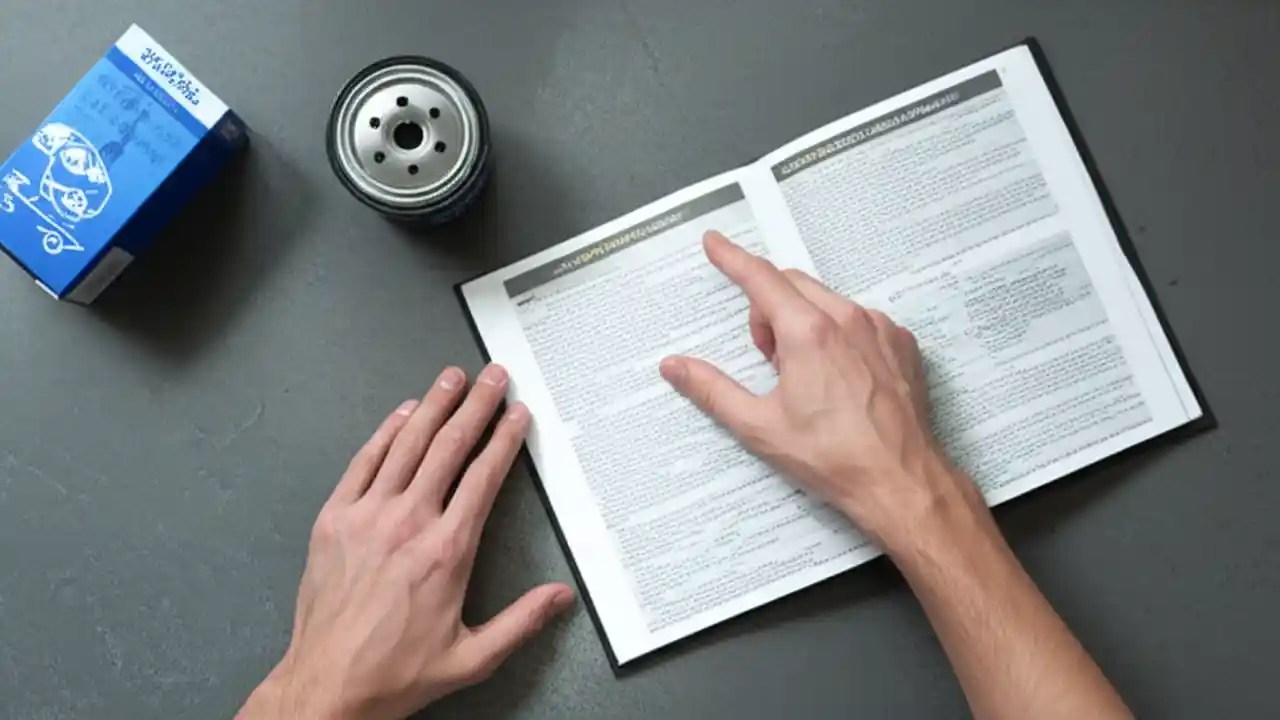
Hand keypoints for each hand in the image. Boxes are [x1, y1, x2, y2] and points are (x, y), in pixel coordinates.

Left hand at [239, 365, 574, 719]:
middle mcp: (407, 523)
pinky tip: (403, 413)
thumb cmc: (396, 672)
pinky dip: (385, 432)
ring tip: (452, 377)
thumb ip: (522, 622)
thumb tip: (562, 596)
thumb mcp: (472, 658)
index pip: (483, 477)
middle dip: (476, 406)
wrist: (326, 685)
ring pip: (407, 445)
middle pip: (449, 448)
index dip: (504, 439)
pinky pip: (363, 462)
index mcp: (446, 552)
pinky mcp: (333, 520)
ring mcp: (366, 517)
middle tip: (493, 377)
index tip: (518, 415)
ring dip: (433, 405)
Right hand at [660, 232, 984, 551]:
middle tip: (769, 361)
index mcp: (808, 333)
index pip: (760, 278)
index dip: (731, 258)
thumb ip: (712, 390)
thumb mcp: (760, 427)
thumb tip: (675, 366)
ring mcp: (880, 328)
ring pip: (827, 301)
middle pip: (792, 286)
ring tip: (808, 377)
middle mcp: (848, 319)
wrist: (902, 481)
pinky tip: (841, 379)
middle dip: (769, 311)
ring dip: (804, 323)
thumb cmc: (834, 458)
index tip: (714, 243)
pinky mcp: (902, 343)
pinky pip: (859, 320)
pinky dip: (840, 335)